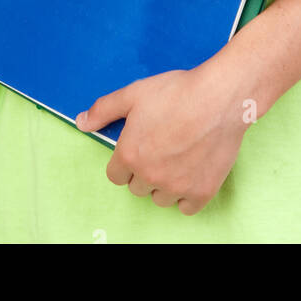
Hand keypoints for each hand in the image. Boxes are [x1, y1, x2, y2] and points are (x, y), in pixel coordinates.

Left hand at [76, 59, 250, 214]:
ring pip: (160, 198)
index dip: (126, 159)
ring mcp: (176, 187)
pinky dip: (187, 195)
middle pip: (137, 187)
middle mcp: (150, 176)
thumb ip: (104, 110)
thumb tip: (81, 123)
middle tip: (162, 147)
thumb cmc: (177, 92)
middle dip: (145, 170)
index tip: (140, 147)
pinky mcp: (201, 192)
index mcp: (130, 155)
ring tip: (178, 157)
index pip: (116, 175)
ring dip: (165, 184)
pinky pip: (185, 208)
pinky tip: (192, 172)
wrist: (220, 97)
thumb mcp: (134, 93)